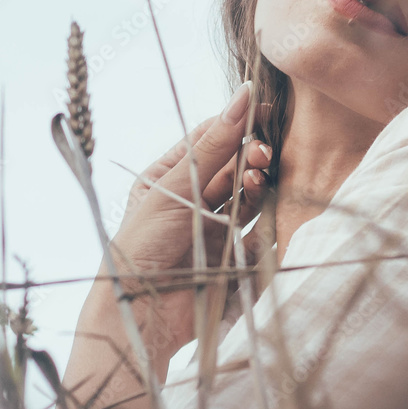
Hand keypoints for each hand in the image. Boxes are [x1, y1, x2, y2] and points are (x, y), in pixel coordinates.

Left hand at [107, 80, 271, 355]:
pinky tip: (265, 206)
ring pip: (246, 195)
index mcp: (166, 176)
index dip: (236, 123)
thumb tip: (243, 96)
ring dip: (255, 183)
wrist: (142, 312)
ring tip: (257, 178)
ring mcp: (211, 228)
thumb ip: (214, 146)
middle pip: (231, 166)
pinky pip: (256, 230)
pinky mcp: (230, 257)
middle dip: (249, 155)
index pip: (207, 139)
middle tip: (261, 154)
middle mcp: (190, 199)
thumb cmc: (143, 243)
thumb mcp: (176, 187)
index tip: (264, 110)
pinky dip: (264, 216)